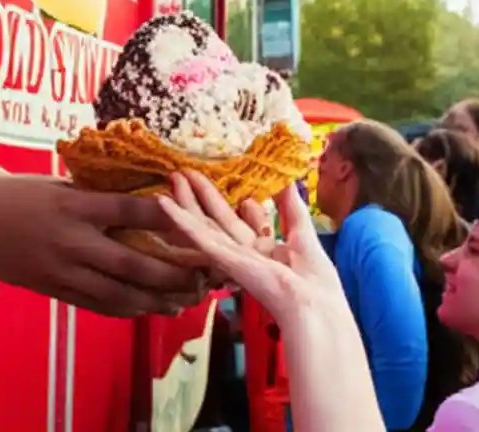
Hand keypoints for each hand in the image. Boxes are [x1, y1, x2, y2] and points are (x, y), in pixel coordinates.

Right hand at [0, 174, 207, 317]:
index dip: (168, 215)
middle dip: (174, 272)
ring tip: (186, 298)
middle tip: (204, 273)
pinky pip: (97, 305)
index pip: (130, 210)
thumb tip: (149, 201)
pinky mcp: (51, 289)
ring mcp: (59, 270)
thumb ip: (97, 197)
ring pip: (119, 293)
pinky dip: (128, 308)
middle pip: (133, 263)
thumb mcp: (57, 186)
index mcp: (72, 206)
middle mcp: (68, 241)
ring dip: (158, 299)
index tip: (197, 216)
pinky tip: (149, 306)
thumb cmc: (15, 194)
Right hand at [155, 169, 339, 322]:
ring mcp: (230, 256)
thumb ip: (291, 208)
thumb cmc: (314, 281)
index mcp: (264, 252)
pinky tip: (164, 203)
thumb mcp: (303, 233)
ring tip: (173, 177)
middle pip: (219, 219)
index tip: (239, 186)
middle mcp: (244, 254)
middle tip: (188, 173)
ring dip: (187, 201)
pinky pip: (199, 236)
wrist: (313, 304)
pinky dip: (180, 219)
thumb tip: (288, 179)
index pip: (247, 223)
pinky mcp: (223, 258)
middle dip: (204, 195)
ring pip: (203, 224)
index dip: (242, 204)